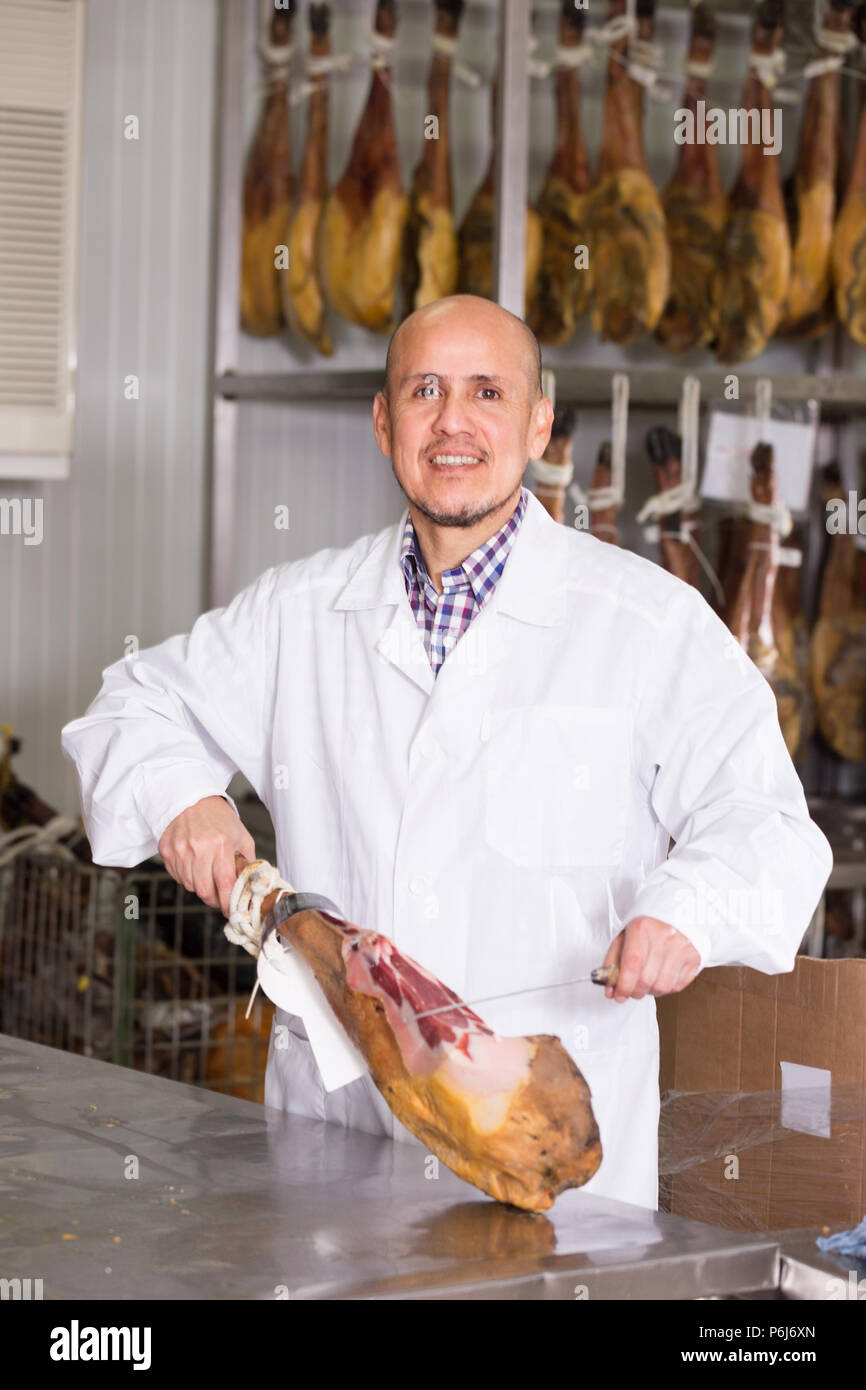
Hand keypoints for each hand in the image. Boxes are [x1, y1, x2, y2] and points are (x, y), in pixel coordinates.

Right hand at [158, 795, 254, 916]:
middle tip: (220, 897)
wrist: (191, 797)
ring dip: (200, 887)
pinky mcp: (166, 850)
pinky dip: (186, 877)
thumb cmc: (218, 817)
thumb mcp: (241, 835)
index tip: (231, 909)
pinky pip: (176, 876)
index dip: (228, 902)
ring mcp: (179, 850)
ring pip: (189, 886)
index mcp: (220, 845)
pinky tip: (193, 865)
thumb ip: (247, 861)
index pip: (225, 884)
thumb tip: (251, 884)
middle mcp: (198, 849)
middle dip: (214, 899)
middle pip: (204, 891)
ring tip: (206, 875)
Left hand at [601, 916, 700, 1002]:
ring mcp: (682, 947)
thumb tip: (610, 992)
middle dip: (635, 991)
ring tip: (647, 981)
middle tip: (630, 990)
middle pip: (646, 979)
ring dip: (650, 991)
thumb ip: (612, 964)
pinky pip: (676, 986)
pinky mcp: (693, 958)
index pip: (632, 963)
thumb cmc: (644, 931)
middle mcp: (665, 936)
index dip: (624, 985)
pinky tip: (660, 977)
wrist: (673, 915)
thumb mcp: (623, 938)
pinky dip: (665, 988)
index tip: (618, 995)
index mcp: (642, 927)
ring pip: (662, 987)